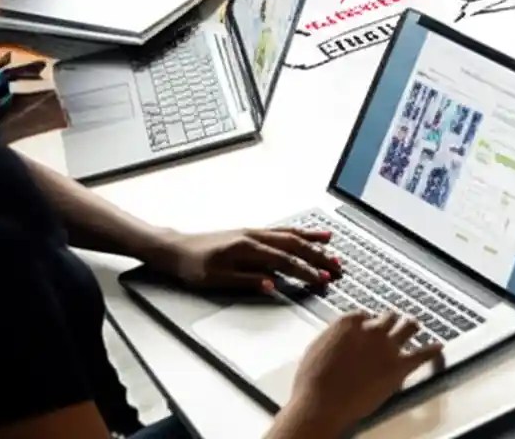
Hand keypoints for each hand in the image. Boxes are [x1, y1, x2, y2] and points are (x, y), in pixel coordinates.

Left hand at [152, 227, 340, 292]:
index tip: (323, 280)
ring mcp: (256, 232)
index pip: (285, 262)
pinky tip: (312, 235)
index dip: (306, 271)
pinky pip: (284, 231)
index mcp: (248, 249)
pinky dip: (301, 233)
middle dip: (318, 257)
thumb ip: (247, 281)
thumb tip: (273, 285)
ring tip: (333, 250)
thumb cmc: (194, 266)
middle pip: (295, 246)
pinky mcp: (253, 232)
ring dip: (314, 244)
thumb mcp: (216, 279)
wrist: (177, 248)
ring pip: (292, 236)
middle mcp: (255, 237)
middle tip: (337, 268)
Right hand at [289, 311, 444, 429]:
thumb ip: (333, 339)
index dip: (367, 321)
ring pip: (409, 326)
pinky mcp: (400, 366)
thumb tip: (339, 339)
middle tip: (392, 322)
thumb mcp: (316, 350)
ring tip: (415, 325)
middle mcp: (372, 329)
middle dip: (390, 320)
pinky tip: (438, 347)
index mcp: (348, 323)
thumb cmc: (313, 382)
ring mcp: (388, 346)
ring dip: (412, 325)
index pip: (364, 315)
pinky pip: (423, 354)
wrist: (322, 402)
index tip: (368, 325)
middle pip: (388, 317)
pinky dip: (432, 350)